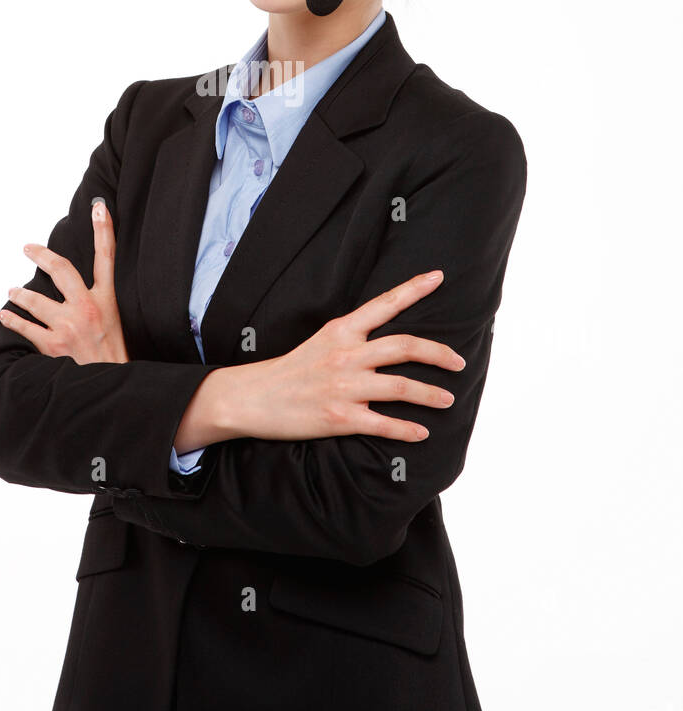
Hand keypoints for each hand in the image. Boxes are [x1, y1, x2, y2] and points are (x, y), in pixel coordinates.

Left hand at [0, 197, 129, 365]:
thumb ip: (97, 303)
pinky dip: (11, 320)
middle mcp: (88, 307)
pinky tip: (4, 316)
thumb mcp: (113, 323)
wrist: (111, 385)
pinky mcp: (52, 344)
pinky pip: (25, 326)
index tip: (99, 207)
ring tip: (12, 292)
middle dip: (41, 255)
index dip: (104, 229)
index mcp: (106, 299)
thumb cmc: (112, 355)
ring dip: (19, 294)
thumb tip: (75, 291)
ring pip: (34, 299)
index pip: (107, 257)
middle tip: (27, 248)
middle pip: (61, 269)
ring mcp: (68, 325)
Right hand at [185, 270, 462, 447]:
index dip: (413, 289)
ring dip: (431, 394)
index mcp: (341, 331)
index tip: (438, 277)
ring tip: (448, 399)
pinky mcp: (339, 418)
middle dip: (438, 353)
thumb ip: (352, 338)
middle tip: (459, 362)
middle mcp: (346, 354)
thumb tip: (386, 341)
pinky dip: (407, 430)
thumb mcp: (320, 341)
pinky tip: (421, 433)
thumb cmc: (288, 371)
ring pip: (401, 387)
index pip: (384, 304)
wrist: (251, 398)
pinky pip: (383, 424)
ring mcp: (343, 387)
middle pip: (404, 347)